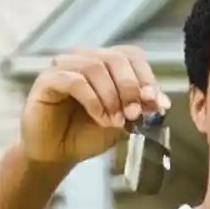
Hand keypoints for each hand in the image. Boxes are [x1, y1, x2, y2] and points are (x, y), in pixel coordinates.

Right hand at [22, 45, 170, 165]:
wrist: (58, 153)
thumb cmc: (88, 134)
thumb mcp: (123, 122)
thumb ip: (140, 108)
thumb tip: (161, 101)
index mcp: (105, 64)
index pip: (131, 55)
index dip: (146, 76)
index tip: (154, 103)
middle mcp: (84, 59)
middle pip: (115, 58)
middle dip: (131, 87)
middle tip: (133, 113)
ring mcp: (64, 67)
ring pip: (95, 67)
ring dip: (112, 96)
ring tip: (115, 121)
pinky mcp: (47, 80)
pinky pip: (74, 80)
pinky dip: (93, 101)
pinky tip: (100, 118)